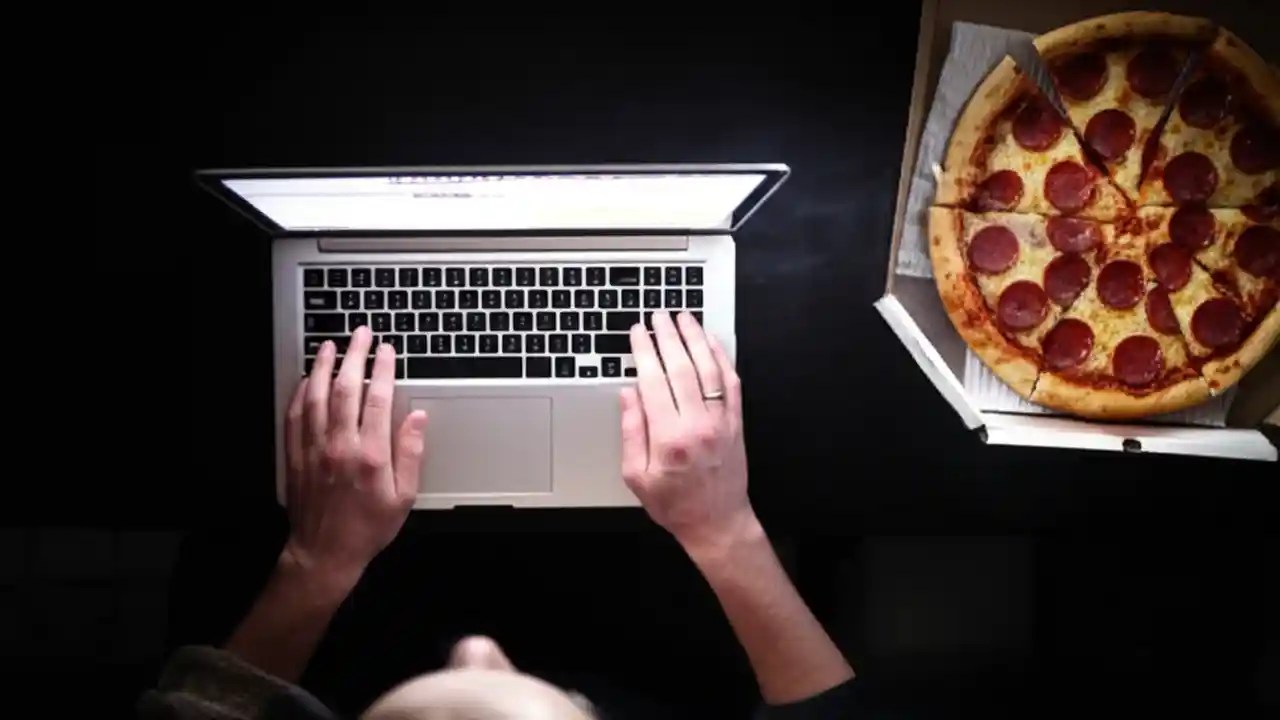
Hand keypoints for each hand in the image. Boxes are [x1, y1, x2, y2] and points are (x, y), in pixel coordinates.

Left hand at [282, 326, 427, 586]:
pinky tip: (308, 379)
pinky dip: (301, 393)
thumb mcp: (404, 496)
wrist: (324, 553)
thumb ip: (411, 453)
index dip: (383, 368)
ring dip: (323, 366)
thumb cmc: (369, 527)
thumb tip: (416, 417)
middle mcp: (338, 446)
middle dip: (354, 356)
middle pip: (345, 388)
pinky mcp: (296, 456)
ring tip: (329, 345)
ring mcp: (313, 449)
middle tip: (360, 333)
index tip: (387, 350)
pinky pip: (295, 415)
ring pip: (316, 396)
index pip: (377, 398)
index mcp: (370, 455)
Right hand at [620, 311, 753, 554]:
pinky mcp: (736, 422)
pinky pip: (731, 382)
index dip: (644, 351)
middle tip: (658, 316)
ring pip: (709, 368)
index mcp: (669, 438)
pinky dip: (722, 357)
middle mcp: (698, 425)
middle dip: (668, 336)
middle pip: (682, 367)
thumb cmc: (675, 504)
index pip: (654, 381)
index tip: (637, 333)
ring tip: (684, 317)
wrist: (717, 522)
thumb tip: (628, 395)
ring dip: (696, 338)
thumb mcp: (637, 476)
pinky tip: (712, 341)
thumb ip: (631, 432)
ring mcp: (721, 421)